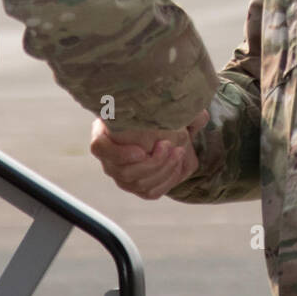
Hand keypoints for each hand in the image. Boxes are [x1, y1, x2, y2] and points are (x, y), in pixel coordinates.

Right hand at [89, 110, 208, 199]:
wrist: (159, 127)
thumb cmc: (149, 110)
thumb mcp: (155, 104)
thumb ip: (170, 104)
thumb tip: (197, 114)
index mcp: (103, 134)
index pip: (99, 147)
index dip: (118, 153)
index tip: (142, 151)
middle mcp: (109, 159)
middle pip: (123, 171)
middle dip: (151, 162)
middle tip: (169, 145)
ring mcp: (121, 176)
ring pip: (139, 183)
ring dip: (163, 169)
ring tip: (179, 151)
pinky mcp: (137, 187)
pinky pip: (151, 192)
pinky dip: (167, 180)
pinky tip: (178, 163)